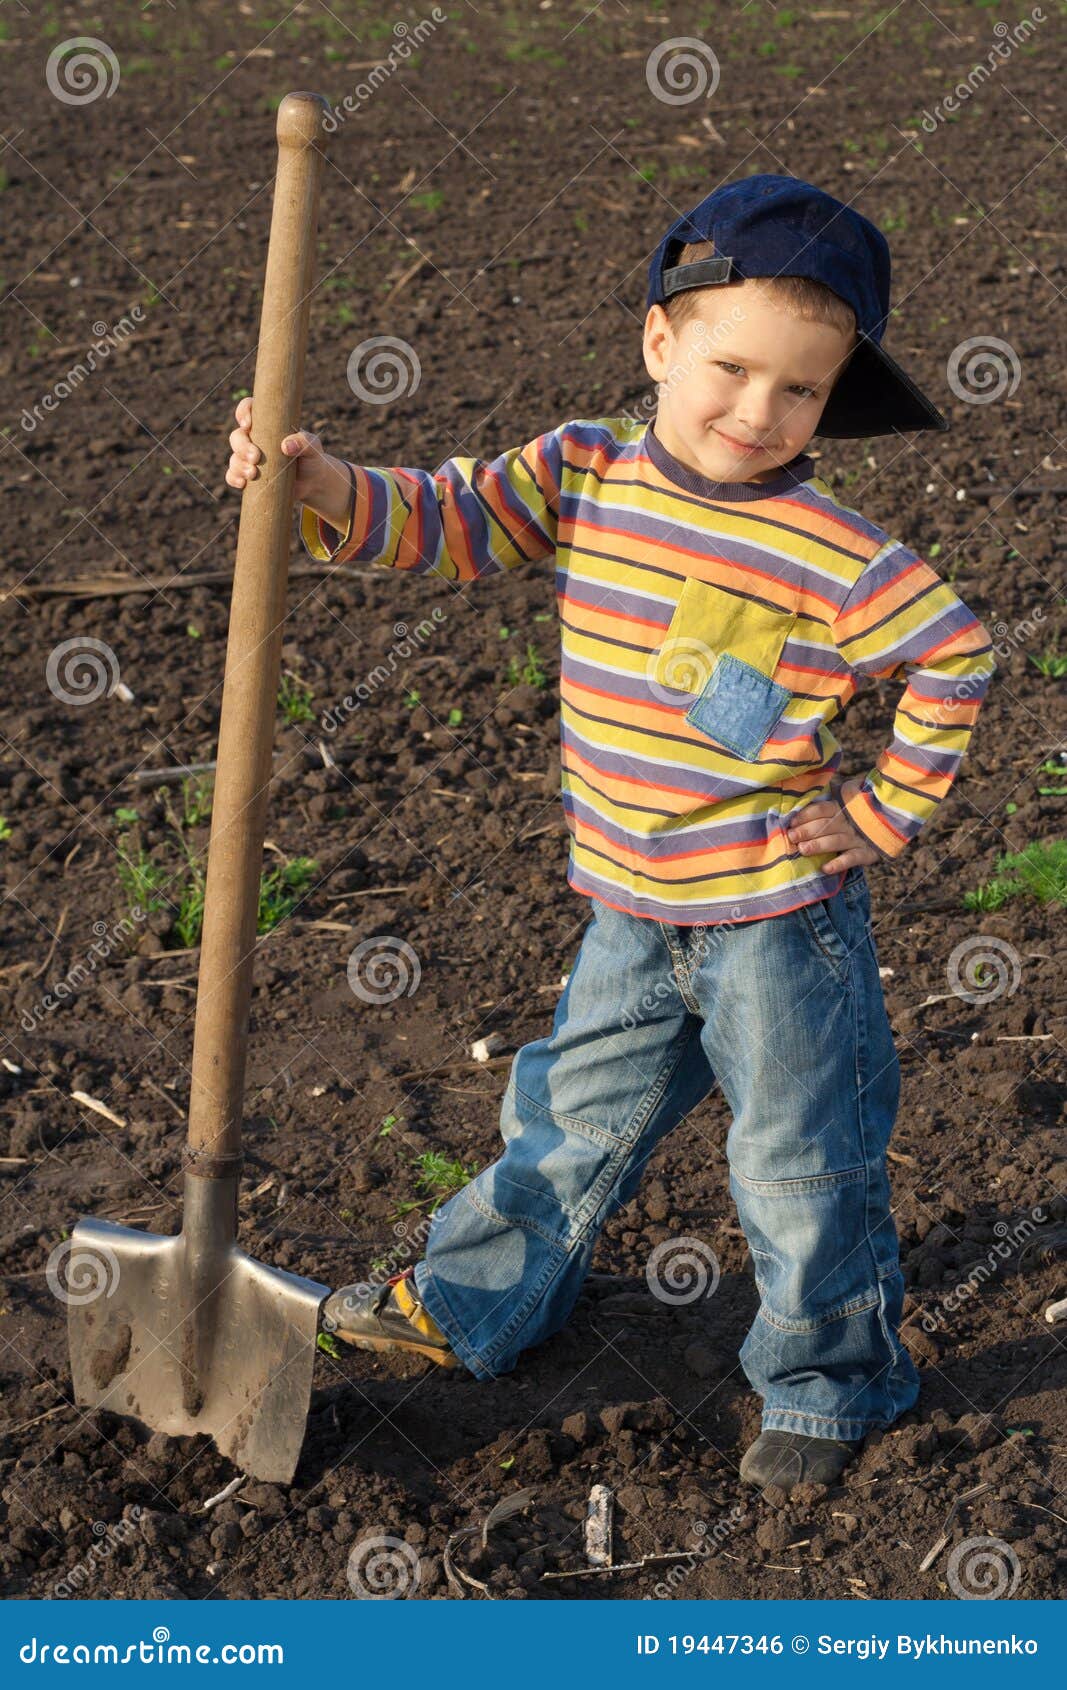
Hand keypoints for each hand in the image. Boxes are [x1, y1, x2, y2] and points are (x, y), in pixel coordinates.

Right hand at [225, 395, 352, 528]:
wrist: (313, 483)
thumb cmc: (312, 458)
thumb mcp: (314, 447)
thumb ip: (305, 442)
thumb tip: (286, 445)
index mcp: (267, 424)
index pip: (248, 409)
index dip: (243, 412)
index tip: (248, 424)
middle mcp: (255, 439)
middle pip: (237, 436)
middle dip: (242, 446)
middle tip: (255, 457)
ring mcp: (250, 458)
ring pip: (234, 457)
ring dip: (238, 465)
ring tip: (253, 474)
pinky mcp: (249, 476)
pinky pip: (232, 475)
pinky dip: (234, 478)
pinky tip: (243, 483)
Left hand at [784, 775, 882, 873]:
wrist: (882, 830)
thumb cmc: (850, 818)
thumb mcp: (841, 804)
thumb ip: (823, 804)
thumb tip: (801, 795)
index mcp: (840, 808)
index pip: (822, 809)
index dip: (806, 815)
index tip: (792, 823)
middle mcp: (849, 822)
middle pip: (826, 825)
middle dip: (808, 831)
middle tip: (792, 837)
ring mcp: (858, 838)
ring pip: (837, 840)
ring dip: (819, 845)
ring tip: (803, 850)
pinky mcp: (866, 853)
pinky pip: (852, 859)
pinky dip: (839, 864)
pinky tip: (825, 869)